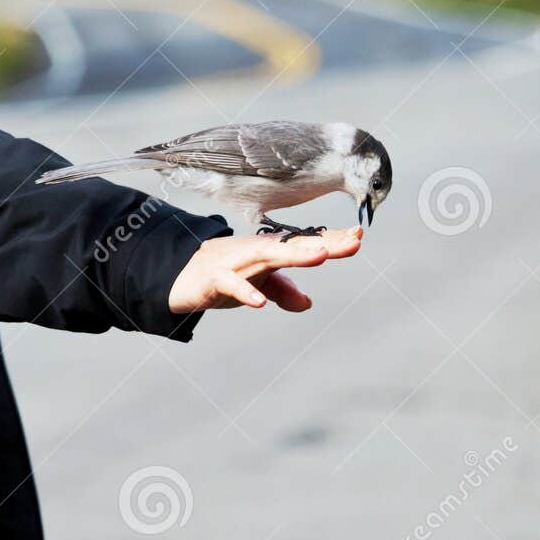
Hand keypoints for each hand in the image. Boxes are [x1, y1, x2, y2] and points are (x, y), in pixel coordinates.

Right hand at [168, 228, 362, 313]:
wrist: (181, 274)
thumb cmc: (225, 273)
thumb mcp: (259, 285)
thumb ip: (284, 291)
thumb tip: (307, 303)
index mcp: (271, 252)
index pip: (305, 244)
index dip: (331, 241)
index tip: (358, 236)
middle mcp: (257, 251)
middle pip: (295, 245)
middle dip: (323, 243)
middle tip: (351, 242)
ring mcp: (236, 261)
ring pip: (268, 256)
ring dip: (294, 256)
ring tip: (319, 256)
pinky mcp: (215, 277)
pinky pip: (232, 284)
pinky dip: (245, 292)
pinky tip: (260, 303)